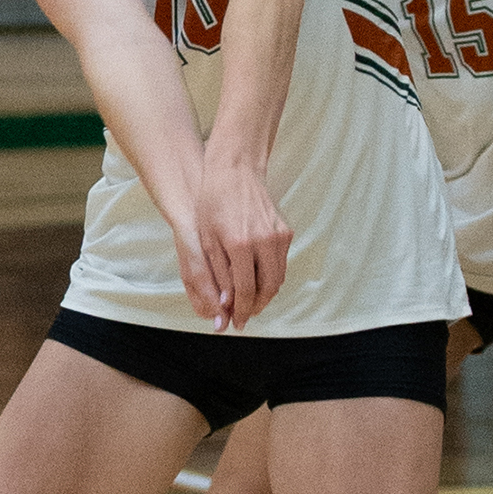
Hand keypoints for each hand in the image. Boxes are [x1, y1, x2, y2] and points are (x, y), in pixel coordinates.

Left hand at [194, 159, 292, 330]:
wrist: (234, 171)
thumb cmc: (213, 202)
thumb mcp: (207, 239)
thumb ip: (218, 273)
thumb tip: (226, 304)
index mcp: (240, 244)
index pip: (245, 290)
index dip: (240, 310)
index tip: (235, 322)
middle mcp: (264, 241)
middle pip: (267, 289)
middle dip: (256, 307)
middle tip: (244, 317)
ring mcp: (278, 236)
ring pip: (278, 278)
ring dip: (265, 295)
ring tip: (249, 303)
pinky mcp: (285, 232)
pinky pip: (281, 263)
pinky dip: (271, 277)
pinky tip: (257, 281)